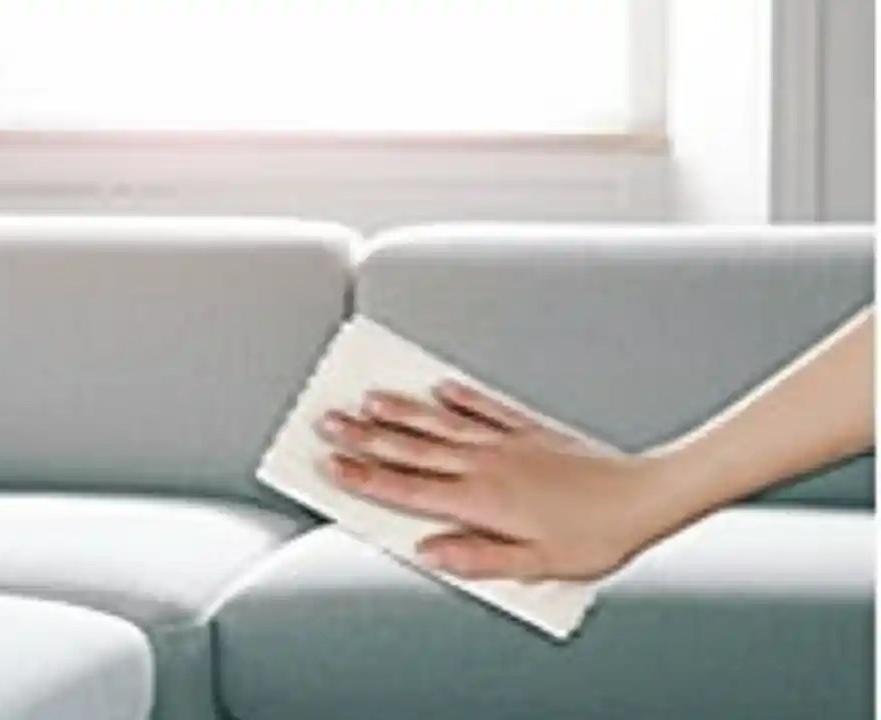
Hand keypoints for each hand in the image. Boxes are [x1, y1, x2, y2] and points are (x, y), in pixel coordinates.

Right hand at [315, 381, 680, 580]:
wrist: (647, 496)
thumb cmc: (597, 535)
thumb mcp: (536, 564)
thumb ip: (476, 557)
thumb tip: (428, 551)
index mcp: (482, 502)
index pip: (407, 488)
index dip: (364, 477)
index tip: (330, 466)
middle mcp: (487, 465)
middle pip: (411, 449)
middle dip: (364, 436)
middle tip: (327, 421)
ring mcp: (507, 442)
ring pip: (439, 424)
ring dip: (399, 410)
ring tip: (365, 398)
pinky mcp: (530, 429)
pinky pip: (485, 407)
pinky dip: (459, 397)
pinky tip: (439, 388)